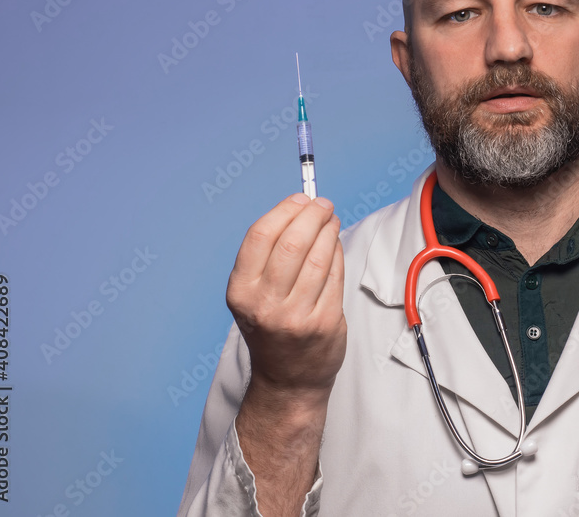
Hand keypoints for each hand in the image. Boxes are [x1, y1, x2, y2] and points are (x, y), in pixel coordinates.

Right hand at [227, 193, 346, 399]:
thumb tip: (300, 207)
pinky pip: (335, 276)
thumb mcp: (254, 294)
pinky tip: (335, 246)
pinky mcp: (324, 323)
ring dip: (329, 231)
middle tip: (324, 205)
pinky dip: (337, 254)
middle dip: (313, 215)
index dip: (285, 210)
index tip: (302, 198)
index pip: (261, 235)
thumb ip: (269, 254)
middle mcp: (264, 304)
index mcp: (241, 291)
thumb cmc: (272, 327)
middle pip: (293, 242)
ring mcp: (296, 316)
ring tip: (331, 221)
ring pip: (319, 256)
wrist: (288, 379)